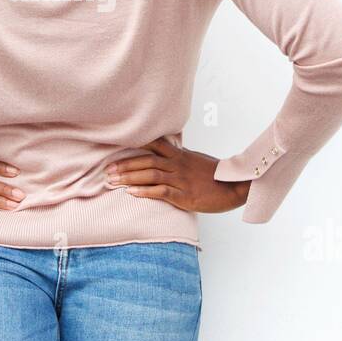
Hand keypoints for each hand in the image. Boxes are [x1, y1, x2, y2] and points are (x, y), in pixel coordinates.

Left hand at [105, 136, 250, 214]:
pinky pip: (161, 192)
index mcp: (180, 155)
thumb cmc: (215, 175)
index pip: (154, 145)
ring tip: (112, 181)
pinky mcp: (184, 195)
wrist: (234, 186)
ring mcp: (181, 180)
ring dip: (129, 177)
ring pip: (150, 175)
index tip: (116, 149)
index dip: (134, 146)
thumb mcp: (196, 160)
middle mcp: (178, 165)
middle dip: (125, 165)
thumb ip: (180, 157)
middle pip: (146, 161)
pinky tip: (131, 193)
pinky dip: (144, 191)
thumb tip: (166, 153)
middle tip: (107, 170)